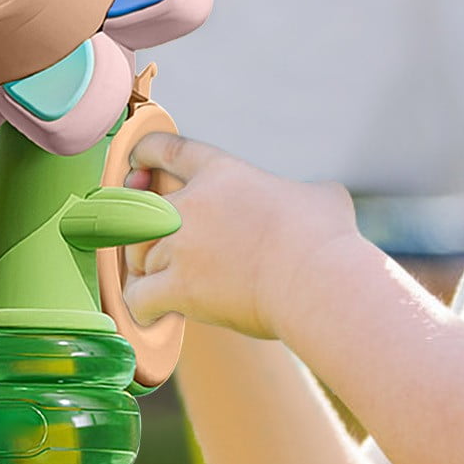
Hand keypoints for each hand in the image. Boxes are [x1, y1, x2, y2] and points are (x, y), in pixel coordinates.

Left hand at [120, 132, 358, 342]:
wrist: (320, 281)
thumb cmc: (327, 240)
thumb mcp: (322, 197)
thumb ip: (302, 194)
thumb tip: (318, 205)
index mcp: (222, 173)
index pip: (167, 150)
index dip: (144, 154)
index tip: (135, 165)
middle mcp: (192, 204)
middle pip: (139, 208)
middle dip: (139, 226)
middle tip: (147, 245)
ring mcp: (181, 245)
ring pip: (138, 255)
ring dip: (144, 270)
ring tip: (156, 284)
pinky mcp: (179, 287)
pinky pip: (138, 296)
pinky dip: (142, 306)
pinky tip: (154, 312)